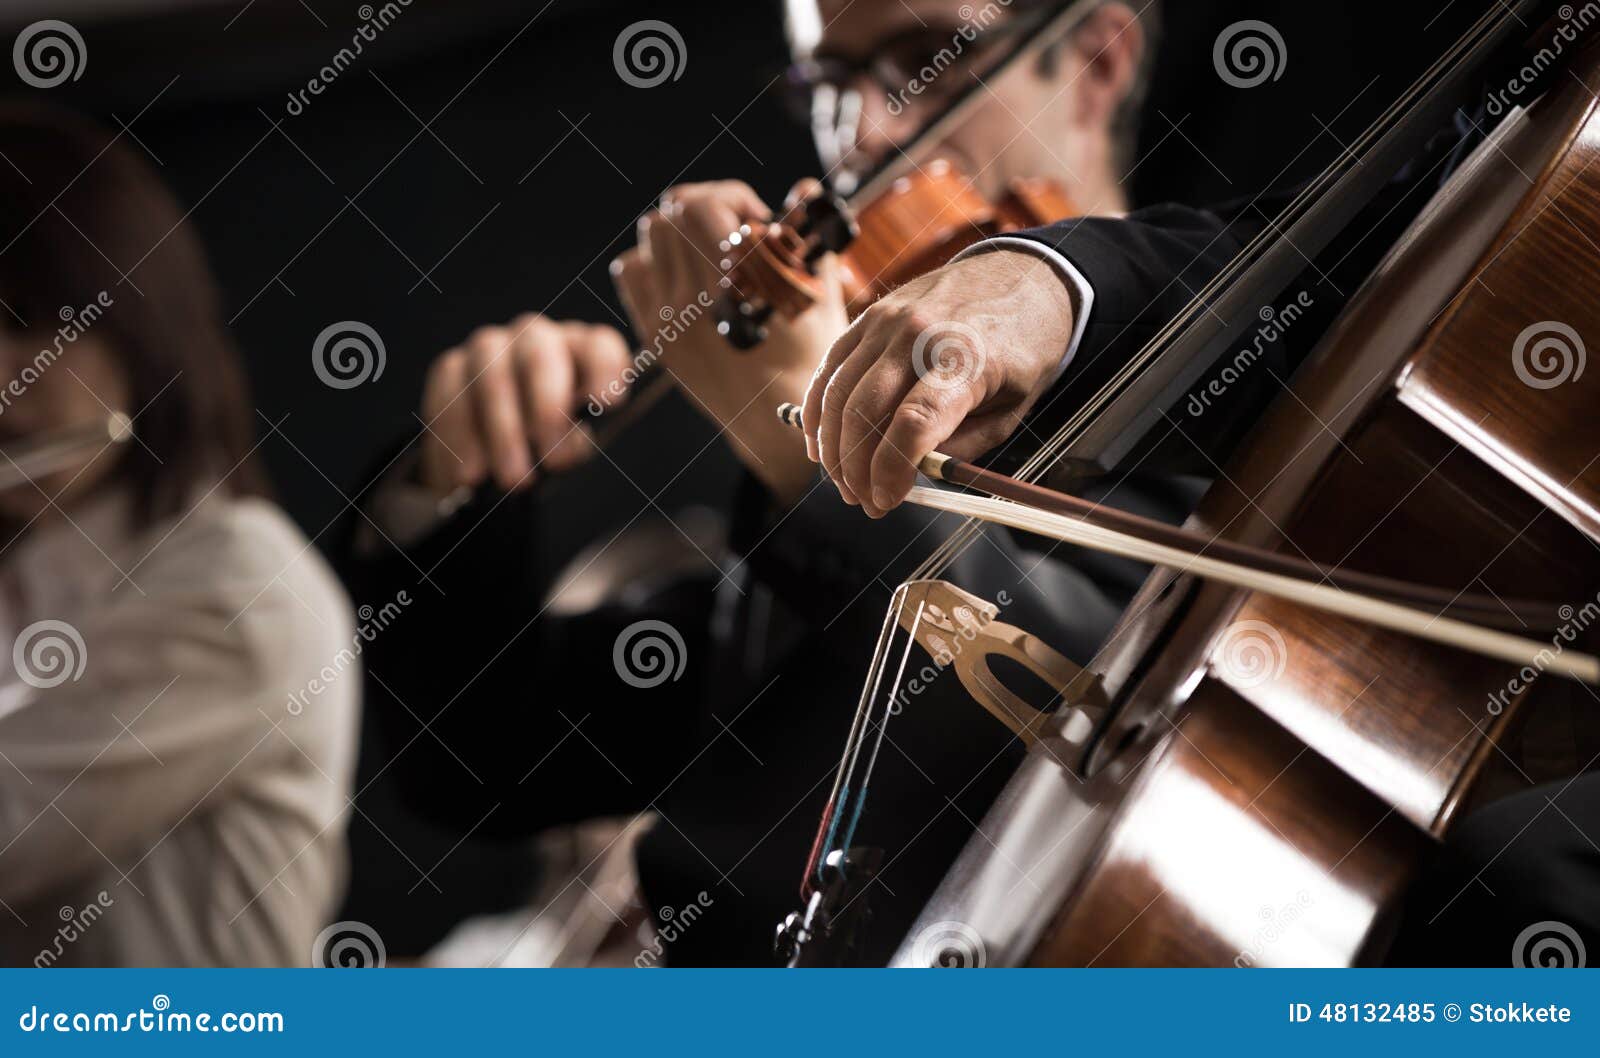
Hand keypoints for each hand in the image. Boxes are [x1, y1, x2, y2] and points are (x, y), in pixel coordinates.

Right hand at [416, 314, 630, 495]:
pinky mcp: (452, 368)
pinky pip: (453, 397)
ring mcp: (491, 348)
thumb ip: (575, 441)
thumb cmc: (547, 445)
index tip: (606, 402)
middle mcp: (536, 339)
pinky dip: (463, 440)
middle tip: (554, 460)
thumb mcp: (571, 445)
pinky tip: (471, 473)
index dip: (605, 367)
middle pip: (541, 356)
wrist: (493, 457)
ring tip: (513, 479)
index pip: (598, 344)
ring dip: (504, 433)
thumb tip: (568, 451)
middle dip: (548, 409)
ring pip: (493, 378)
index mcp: (581, 351)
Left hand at [611, 179, 846, 505]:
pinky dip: (653, 262)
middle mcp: (695, 296)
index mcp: (739, 281)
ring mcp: (669, 317)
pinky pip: (631, 271)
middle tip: (732, 231)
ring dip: (680, 232)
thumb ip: (811, 234)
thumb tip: (806, 187)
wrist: (777, 419)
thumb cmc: (809, 357)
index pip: (705, 205)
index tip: (756, 222)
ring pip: (651, 236)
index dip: (735, 200)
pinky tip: (683, 276)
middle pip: (673, 212)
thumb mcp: (820, 292)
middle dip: (706, 209)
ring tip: (707, 252)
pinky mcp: (656, 334)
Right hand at [801, 248, 1075, 516]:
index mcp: (966, 359)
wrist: (1022, 275)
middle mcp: (919, 334)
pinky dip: (818, 411)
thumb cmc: (1022, 347)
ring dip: (834, 448)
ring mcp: (888, 320)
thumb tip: (911, 475)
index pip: (914, 422)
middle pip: (865, 412)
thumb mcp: (1013, 408)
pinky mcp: (870, 315)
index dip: (891, 470)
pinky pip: (830, 367)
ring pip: (838, 393)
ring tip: (845, 482)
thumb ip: (963, 446)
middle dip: (857, 469)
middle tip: (865, 502)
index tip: (886, 500)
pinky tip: (822, 443)